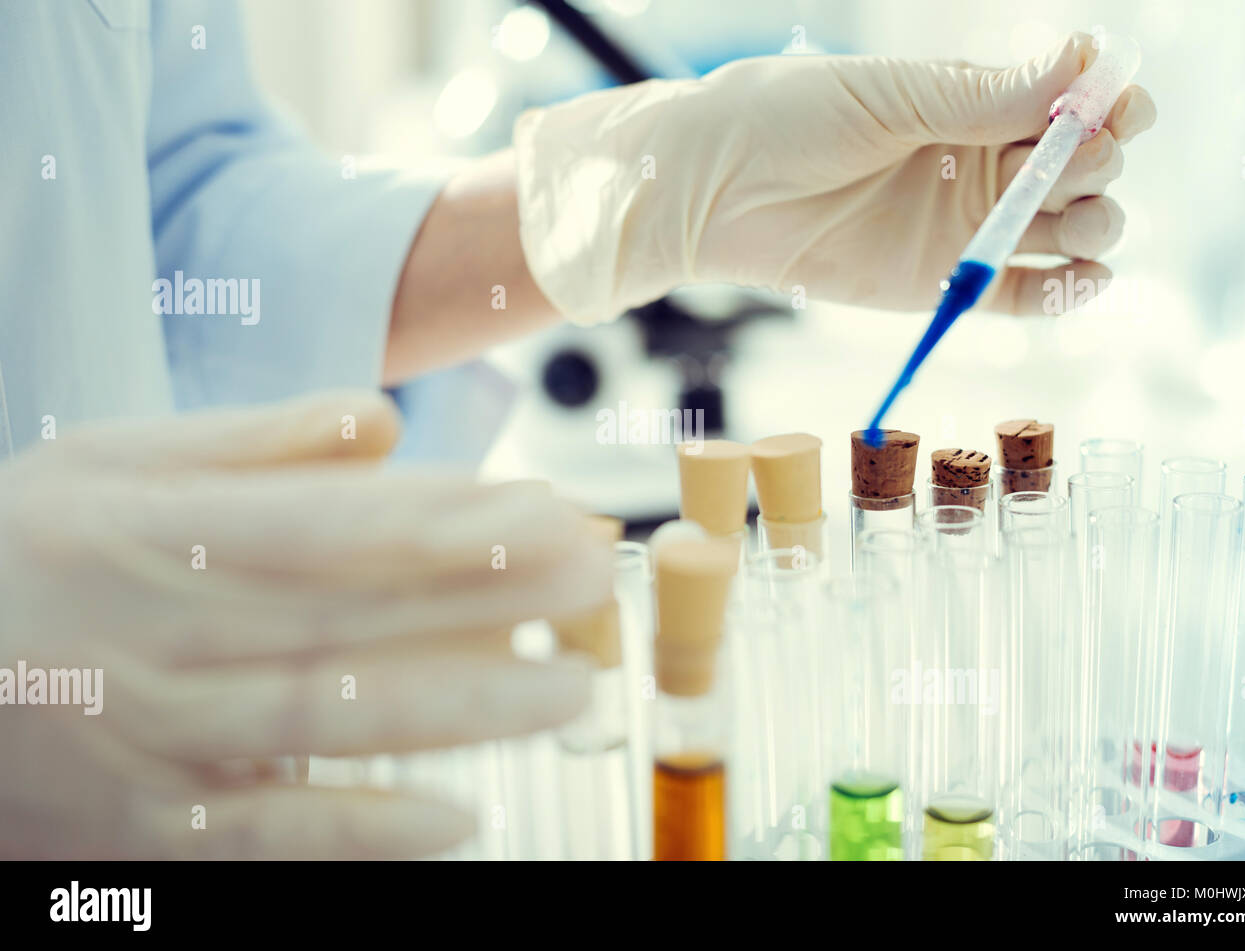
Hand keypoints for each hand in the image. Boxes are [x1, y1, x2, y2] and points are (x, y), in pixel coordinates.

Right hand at [0, 391, 610, 857]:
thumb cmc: (23, 552)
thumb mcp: (103, 465)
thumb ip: (246, 445)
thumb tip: (380, 422)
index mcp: (156, 534)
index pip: (327, 526)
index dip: (446, 521)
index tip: (548, 507)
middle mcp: (162, 637)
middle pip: (351, 618)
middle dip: (487, 600)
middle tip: (598, 580)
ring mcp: (153, 741)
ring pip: (325, 722)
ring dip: (459, 710)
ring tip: (571, 687)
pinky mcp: (144, 827)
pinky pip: (263, 837)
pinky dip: (362, 834)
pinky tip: (461, 820)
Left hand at [514, 32, 1155, 322]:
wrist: (710, 190)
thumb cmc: (785, 118)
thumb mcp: (889, 95)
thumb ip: (981, 96)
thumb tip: (1084, 64)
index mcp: (971, 103)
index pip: (1070, 105)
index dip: (1110, 107)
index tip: (1121, 110)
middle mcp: (978, 163)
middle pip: (1079, 169)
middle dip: (1098, 166)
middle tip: (1077, 165)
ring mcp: (961, 227)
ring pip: (1064, 231)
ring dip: (1096, 226)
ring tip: (1080, 223)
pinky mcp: (936, 283)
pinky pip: (1019, 296)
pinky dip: (1063, 292)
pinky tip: (1081, 279)